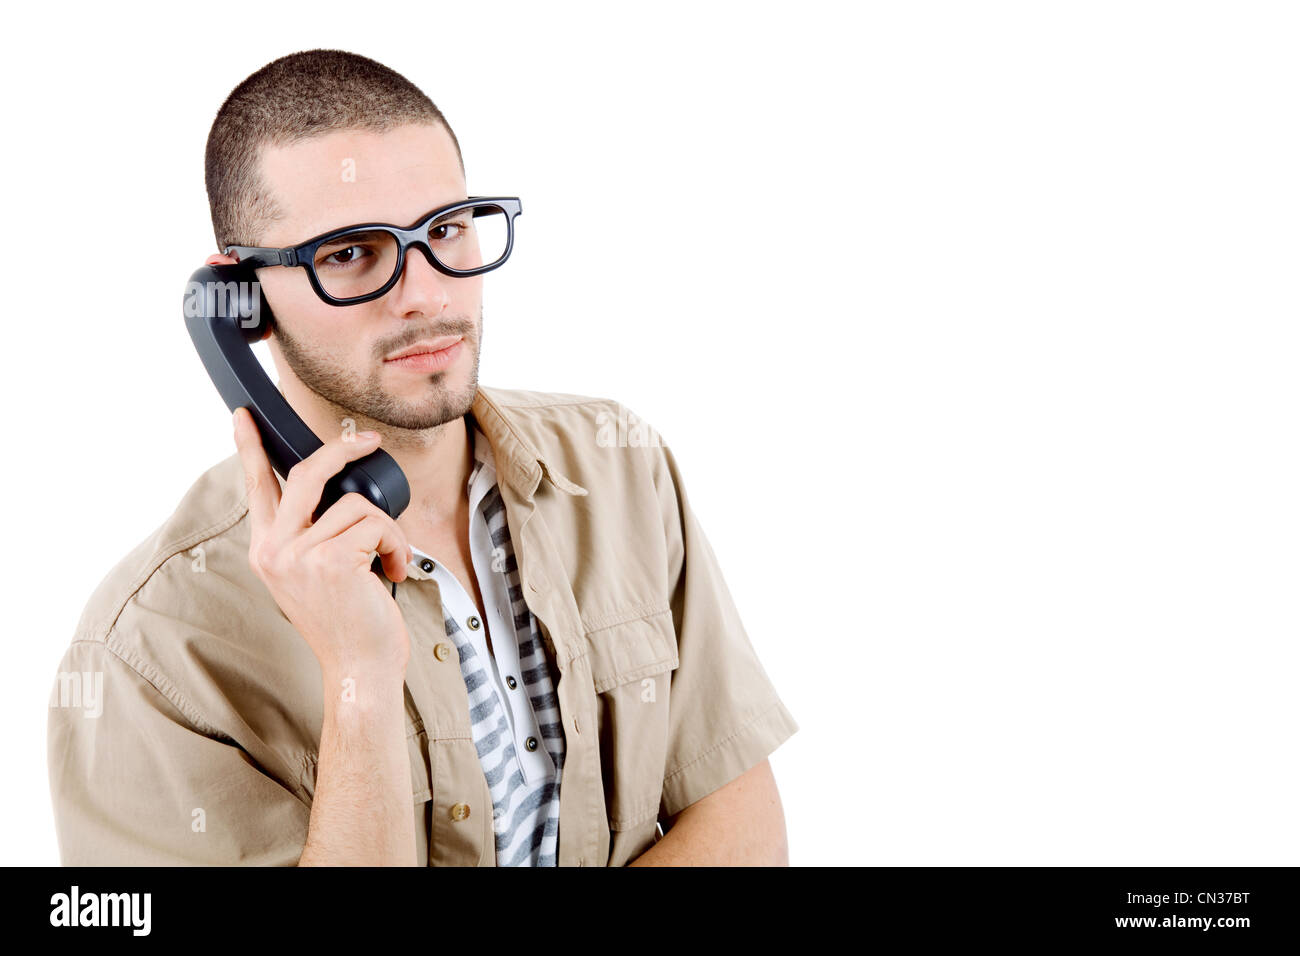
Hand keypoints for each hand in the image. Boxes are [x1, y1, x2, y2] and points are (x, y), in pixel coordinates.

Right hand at [232, 407, 412, 677]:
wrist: (360, 667)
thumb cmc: (349, 622)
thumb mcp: (316, 574)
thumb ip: (312, 535)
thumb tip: (337, 492)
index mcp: (267, 551)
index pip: (256, 487)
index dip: (252, 448)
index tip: (244, 416)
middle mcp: (275, 551)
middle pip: (306, 473)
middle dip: (343, 451)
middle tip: (369, 441)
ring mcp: (299, 555)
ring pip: (356, 503)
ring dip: (388, 529)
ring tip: (391, 559)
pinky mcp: (331, 561)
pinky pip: (376, 522)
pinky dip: (397, 543)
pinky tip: (395, 569)